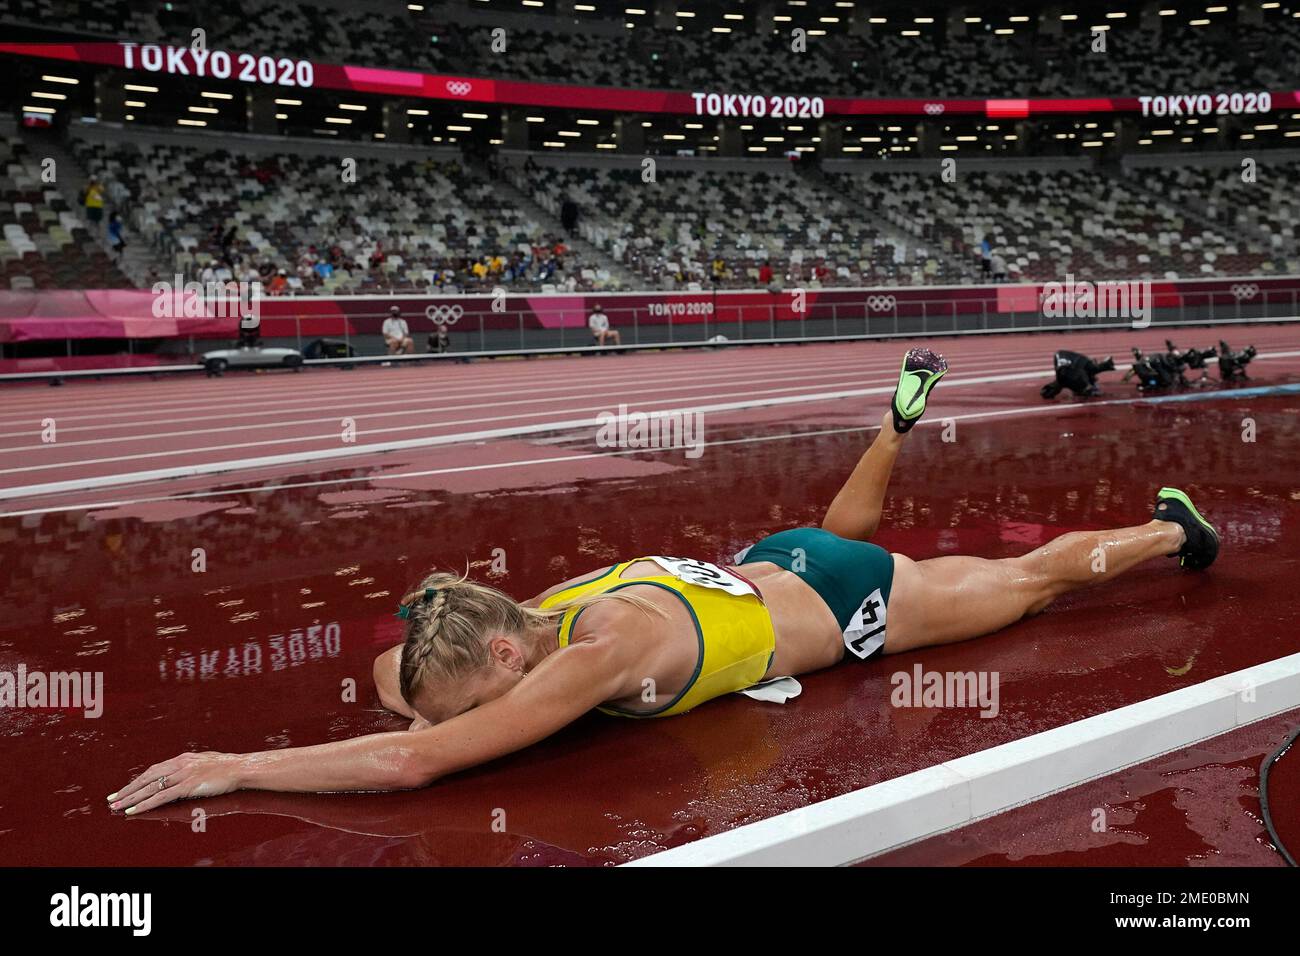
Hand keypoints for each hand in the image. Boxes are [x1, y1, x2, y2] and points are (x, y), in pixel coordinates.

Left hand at [108, 752, 243, 814]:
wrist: (240, 768)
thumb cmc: (226, 767)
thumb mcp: (204, 763)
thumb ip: (190, 768)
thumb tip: (181, 774)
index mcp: (182, 759)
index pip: (153, 771)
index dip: (137, 780)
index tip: (124, 789)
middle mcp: (179, 765)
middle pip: (146, 778)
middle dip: (127, 789)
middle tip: (111, 799)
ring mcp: (182, 775)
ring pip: (150, 788)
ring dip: (131, 798)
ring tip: (116, 806)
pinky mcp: (187, 786)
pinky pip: (161, 797)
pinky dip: (145, 804)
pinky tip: (134, 809)